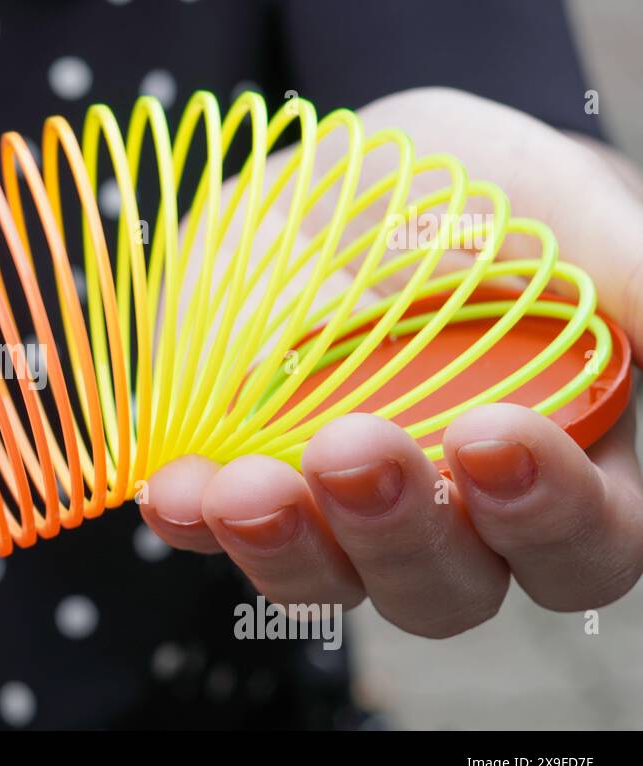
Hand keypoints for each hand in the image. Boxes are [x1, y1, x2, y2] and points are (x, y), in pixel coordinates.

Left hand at [142, 88, 642, 636]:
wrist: (345, 173)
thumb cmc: (478, 190)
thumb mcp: (559, 203)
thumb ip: (624, 271)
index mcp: (562, 462)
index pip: (583, 543)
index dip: (549, 515)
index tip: (490, 432)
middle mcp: (452, 512)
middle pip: (446, 588)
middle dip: (398, 532)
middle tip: (353, 450)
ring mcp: (339, 508)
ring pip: (325, 580)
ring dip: (283, 546)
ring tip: (243, 488)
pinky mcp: (249, 479)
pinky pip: (217, 530)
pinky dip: (191, 516)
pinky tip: (172, 489)